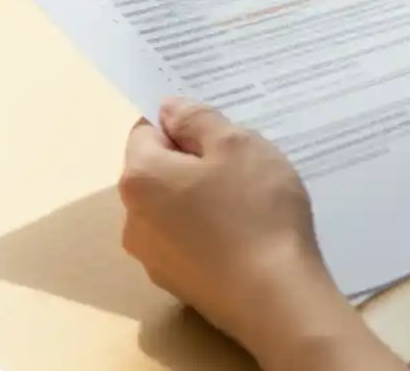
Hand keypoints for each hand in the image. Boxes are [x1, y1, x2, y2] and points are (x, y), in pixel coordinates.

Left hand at [120, 98, 407, 370]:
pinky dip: (210, 233)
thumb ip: (197, 119)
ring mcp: (152, 258)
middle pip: (159, 171)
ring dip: (203, 199)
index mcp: (139, 178)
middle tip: (243, 167)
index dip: (185, 125)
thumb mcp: (236, 144)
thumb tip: (168, 109)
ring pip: (174, 209)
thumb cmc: (256, 212)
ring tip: (249, 204)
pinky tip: (246, 238)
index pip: (148, 130)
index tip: (222, 135)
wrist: (277, 301)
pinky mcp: (177, 285)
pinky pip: (188, 241)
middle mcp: (132, 219)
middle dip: (195, 163)